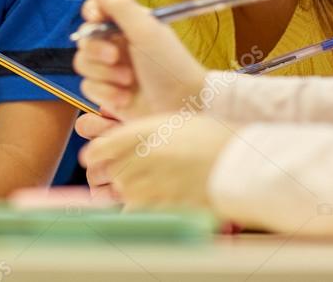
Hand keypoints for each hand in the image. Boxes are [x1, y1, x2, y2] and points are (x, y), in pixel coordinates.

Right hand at [74, 0, 207, 119]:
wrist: (183, 108)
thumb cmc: (170, 67)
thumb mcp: (147, 31)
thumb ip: (120, 6)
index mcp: (127, 25)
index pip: (96, 10)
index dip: (92, 13)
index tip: (96, 18)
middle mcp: (116, 44)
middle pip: (84, 38)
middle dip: (97, 49)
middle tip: (115, 57)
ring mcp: (110, 69)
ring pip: (82, 63)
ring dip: (104, 74)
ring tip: (127, 81)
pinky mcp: (106, 93)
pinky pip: (87, 87)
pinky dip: (106, 93)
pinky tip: (125, 97)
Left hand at [80, 114, 237, 208]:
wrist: (240, 163)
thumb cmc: (213, 139)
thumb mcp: (173, 123)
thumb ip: (142, 132)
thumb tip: (117, 144)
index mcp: (140, 132)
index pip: (101, 147)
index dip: (95, 154)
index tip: (92, 159)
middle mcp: (138, 156)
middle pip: (110, 171)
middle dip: (116, 173)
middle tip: (130, 174)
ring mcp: (147, 183)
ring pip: (122, 191)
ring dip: (129, 191)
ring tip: (149, 187)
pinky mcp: (158, 205)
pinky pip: (137, 210)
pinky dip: (142, 208)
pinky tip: (156, 201)